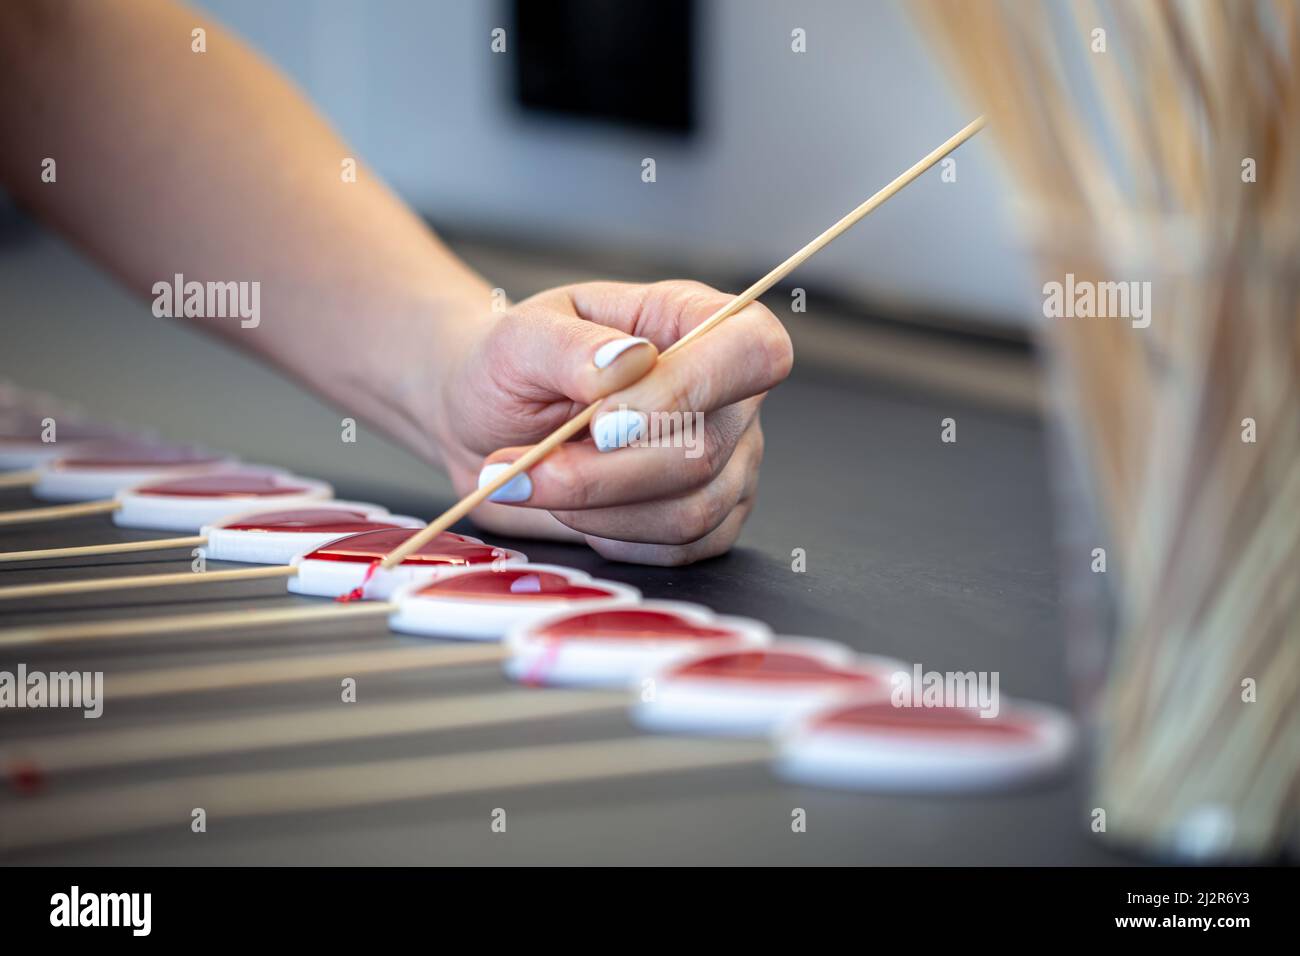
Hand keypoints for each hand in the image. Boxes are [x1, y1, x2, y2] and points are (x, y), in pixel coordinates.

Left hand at [431, 280, 792, 564]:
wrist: (493, 425)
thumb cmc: (516, 367)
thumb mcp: (520, 338)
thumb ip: (570, 348)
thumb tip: (626, 364)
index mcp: (700, 322)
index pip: (754, 351)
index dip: (688, 389)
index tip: (600, 417)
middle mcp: (730, 396)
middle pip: (704, 450)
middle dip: (602, 471)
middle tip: (523, 467)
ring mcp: (729, 463)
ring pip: (690, 511)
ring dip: (596, 507)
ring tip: (530, 482)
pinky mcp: (710, 522)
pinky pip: (677, 549)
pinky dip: (609, 536)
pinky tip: (568, 505)